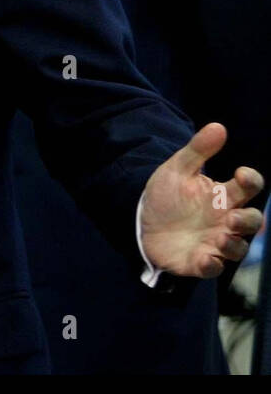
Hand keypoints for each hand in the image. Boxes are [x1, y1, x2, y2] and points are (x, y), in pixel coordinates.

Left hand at [141, 123, 263, 276]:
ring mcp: (214, 242)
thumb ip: (197, 150)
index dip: (251, 181)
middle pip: (252, 221)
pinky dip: (212, 265)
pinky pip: (213, 267)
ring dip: (234, 244)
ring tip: (222, 237)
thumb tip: (218, 126)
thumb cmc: (167, 196)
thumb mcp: (177, 170)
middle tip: (233, 216)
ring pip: (238, 247)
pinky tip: (206, 258)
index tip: (242, 174)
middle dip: (250, 220)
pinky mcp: (199, 261)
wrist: (141, 221)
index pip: (248, 188)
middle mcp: (225, 220)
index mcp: (223, 196)